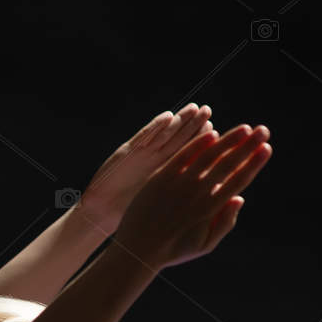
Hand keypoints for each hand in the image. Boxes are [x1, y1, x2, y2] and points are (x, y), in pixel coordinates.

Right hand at [79, 104, 215, 232]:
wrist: (102, 213)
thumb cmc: (133, 213)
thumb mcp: (162, 202)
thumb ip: (185, 191)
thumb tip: (217, 186)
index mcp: (167, 171)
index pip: (190, 152)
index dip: (203, 141)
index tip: (220, 132)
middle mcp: (155, 158)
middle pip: (178, 138)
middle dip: (193, 124)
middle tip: (207, 111)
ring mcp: (141, 154)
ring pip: (163, 134)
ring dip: (178, 121)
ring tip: (193, 109)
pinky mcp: (125, 153)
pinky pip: (142, 138)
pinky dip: (155, 128)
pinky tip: (167, 118)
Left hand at [112, 123, 271, 269]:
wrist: (137, 248)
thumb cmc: (174, 249)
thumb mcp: (205, 244)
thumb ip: (225, 223)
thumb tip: (240, 198)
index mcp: (211, 209)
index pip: (238, 180)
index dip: (254, 163)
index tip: (267, 148)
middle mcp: (197, 193)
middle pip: (227, 164)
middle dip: (248, 146)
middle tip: (264, 130)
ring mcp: (178, 183)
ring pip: (208, 156)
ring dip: (228, 140)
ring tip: (245, 128)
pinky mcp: (160, 177)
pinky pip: (182, 156)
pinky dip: (197, 144)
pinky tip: (212, 132)